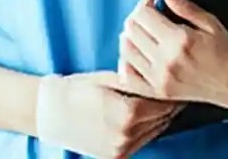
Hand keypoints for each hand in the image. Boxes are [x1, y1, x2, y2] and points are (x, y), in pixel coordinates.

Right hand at [36, 72, 179, 158]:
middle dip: (170, 103)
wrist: (48, 113)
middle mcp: (126, 135)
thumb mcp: (107, 78)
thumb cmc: (76, 90)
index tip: (179, 80)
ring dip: (162, 117)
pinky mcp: (115, 156)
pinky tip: (150, 115)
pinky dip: (149, 128)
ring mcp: (120, 149)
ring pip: (155, 131)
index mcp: (126, 113)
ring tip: (167, 101)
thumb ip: (136, 80)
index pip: (162, 102)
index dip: (172, 90)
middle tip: (178, 88)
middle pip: (162, 118)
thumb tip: (160, 76)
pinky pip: (142, 141)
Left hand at [117, 0, 227, 107]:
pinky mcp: (157, 92)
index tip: (151, 2)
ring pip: (126, 49)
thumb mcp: (210, 22)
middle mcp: (166, 61)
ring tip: (143, 33)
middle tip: (147, 16)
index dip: (144, 3)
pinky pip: (127, 75)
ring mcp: (159, 79)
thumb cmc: (226, 52)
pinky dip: (127, 62)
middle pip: (131, 30)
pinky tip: (137, 54)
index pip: (143, 15)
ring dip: (130, 36)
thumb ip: (184, 6)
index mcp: (180, 40)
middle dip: (137, 17)